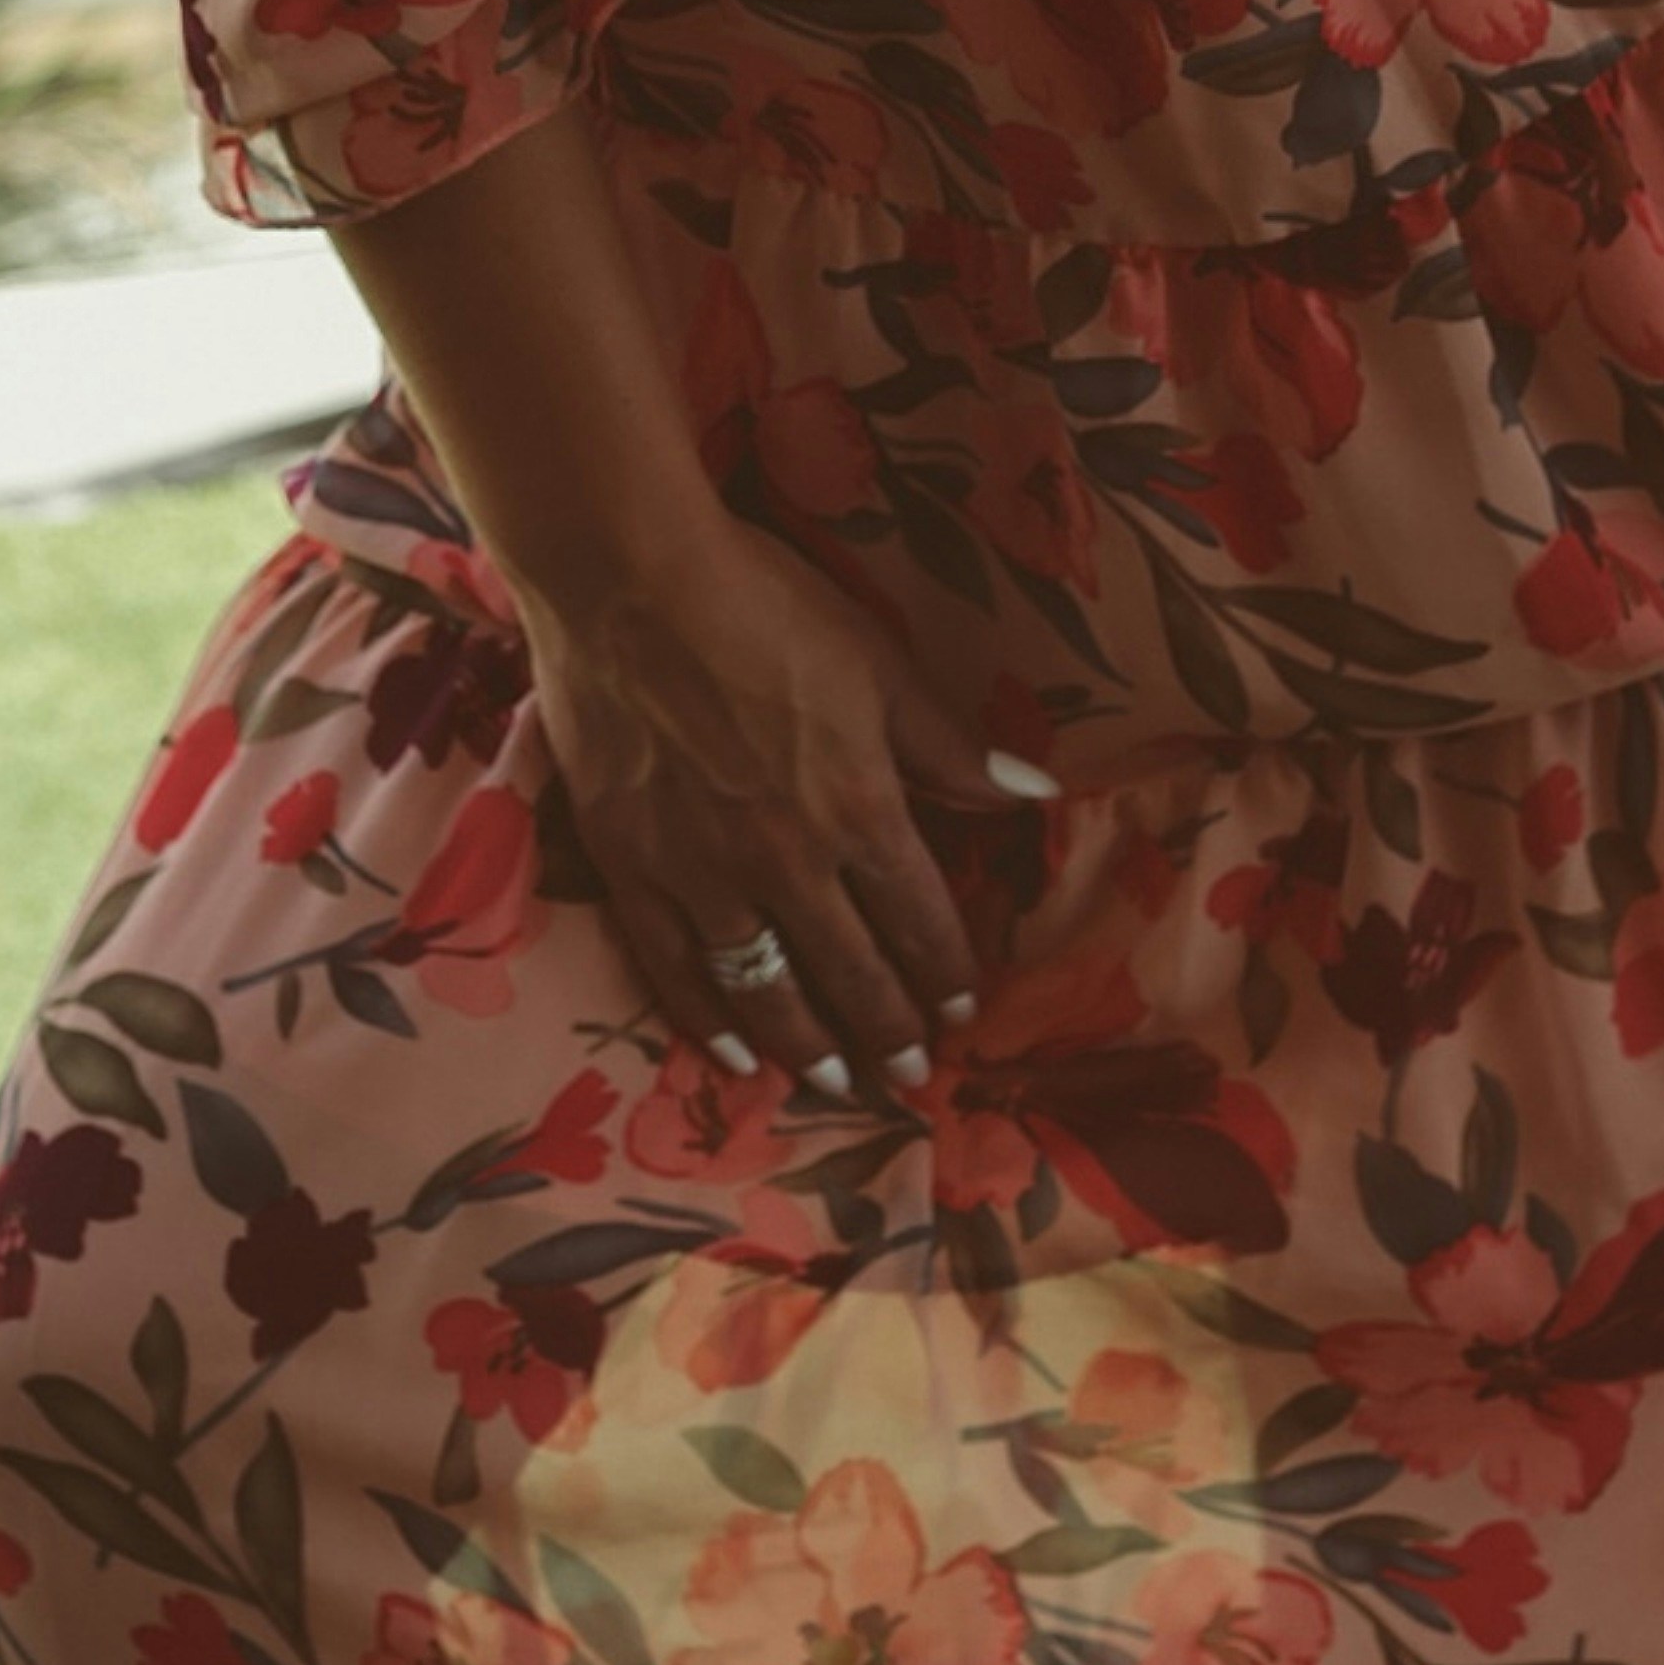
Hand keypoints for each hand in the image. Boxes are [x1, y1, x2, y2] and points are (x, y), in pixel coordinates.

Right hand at [516, 513, 1051, 1100]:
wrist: (628, 582)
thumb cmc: (764, 606)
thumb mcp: (877, 662)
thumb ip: (947, 745)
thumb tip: (1035, 794)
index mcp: (857, 810)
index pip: (918, 918)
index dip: (945, 972)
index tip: (962, 1011)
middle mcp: (787, 863)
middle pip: (850, 970)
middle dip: (889, 1030)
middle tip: (909, 1076)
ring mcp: (702, 875)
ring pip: (766, 987)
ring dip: (809, 1044)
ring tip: (838, 1082)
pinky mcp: (630, 868)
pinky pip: (674, 967)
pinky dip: (708, 1018)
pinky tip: (733, 1051)